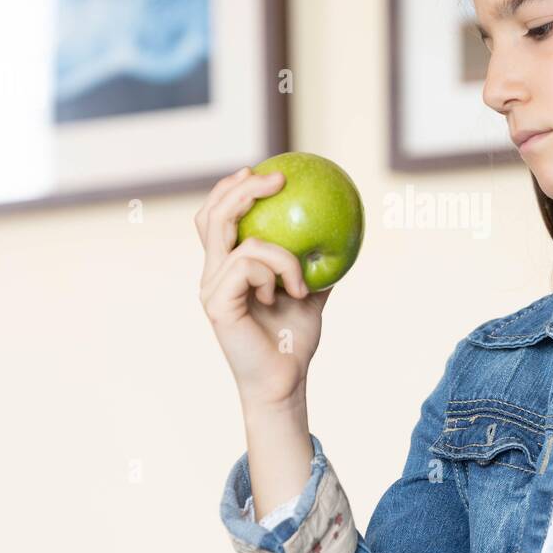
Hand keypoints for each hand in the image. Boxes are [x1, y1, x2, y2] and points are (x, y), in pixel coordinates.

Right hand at [196, 166, 332, 407]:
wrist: (285, 381)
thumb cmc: (295, 340)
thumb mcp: (311, 292)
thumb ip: (314, 263)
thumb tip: (341, 230)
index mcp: (227, 268)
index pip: (215, 218)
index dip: (230, 189)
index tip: (261, 171)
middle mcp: (211, 275)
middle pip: (212, 217)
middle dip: (240, 190)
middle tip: (277, 180)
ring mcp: (211, 289)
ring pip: (241, 243)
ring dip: (282, 255)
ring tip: (300, 281)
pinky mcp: (216, 303)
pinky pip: (248, 266)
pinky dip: (276, 273)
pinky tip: (290, 294)